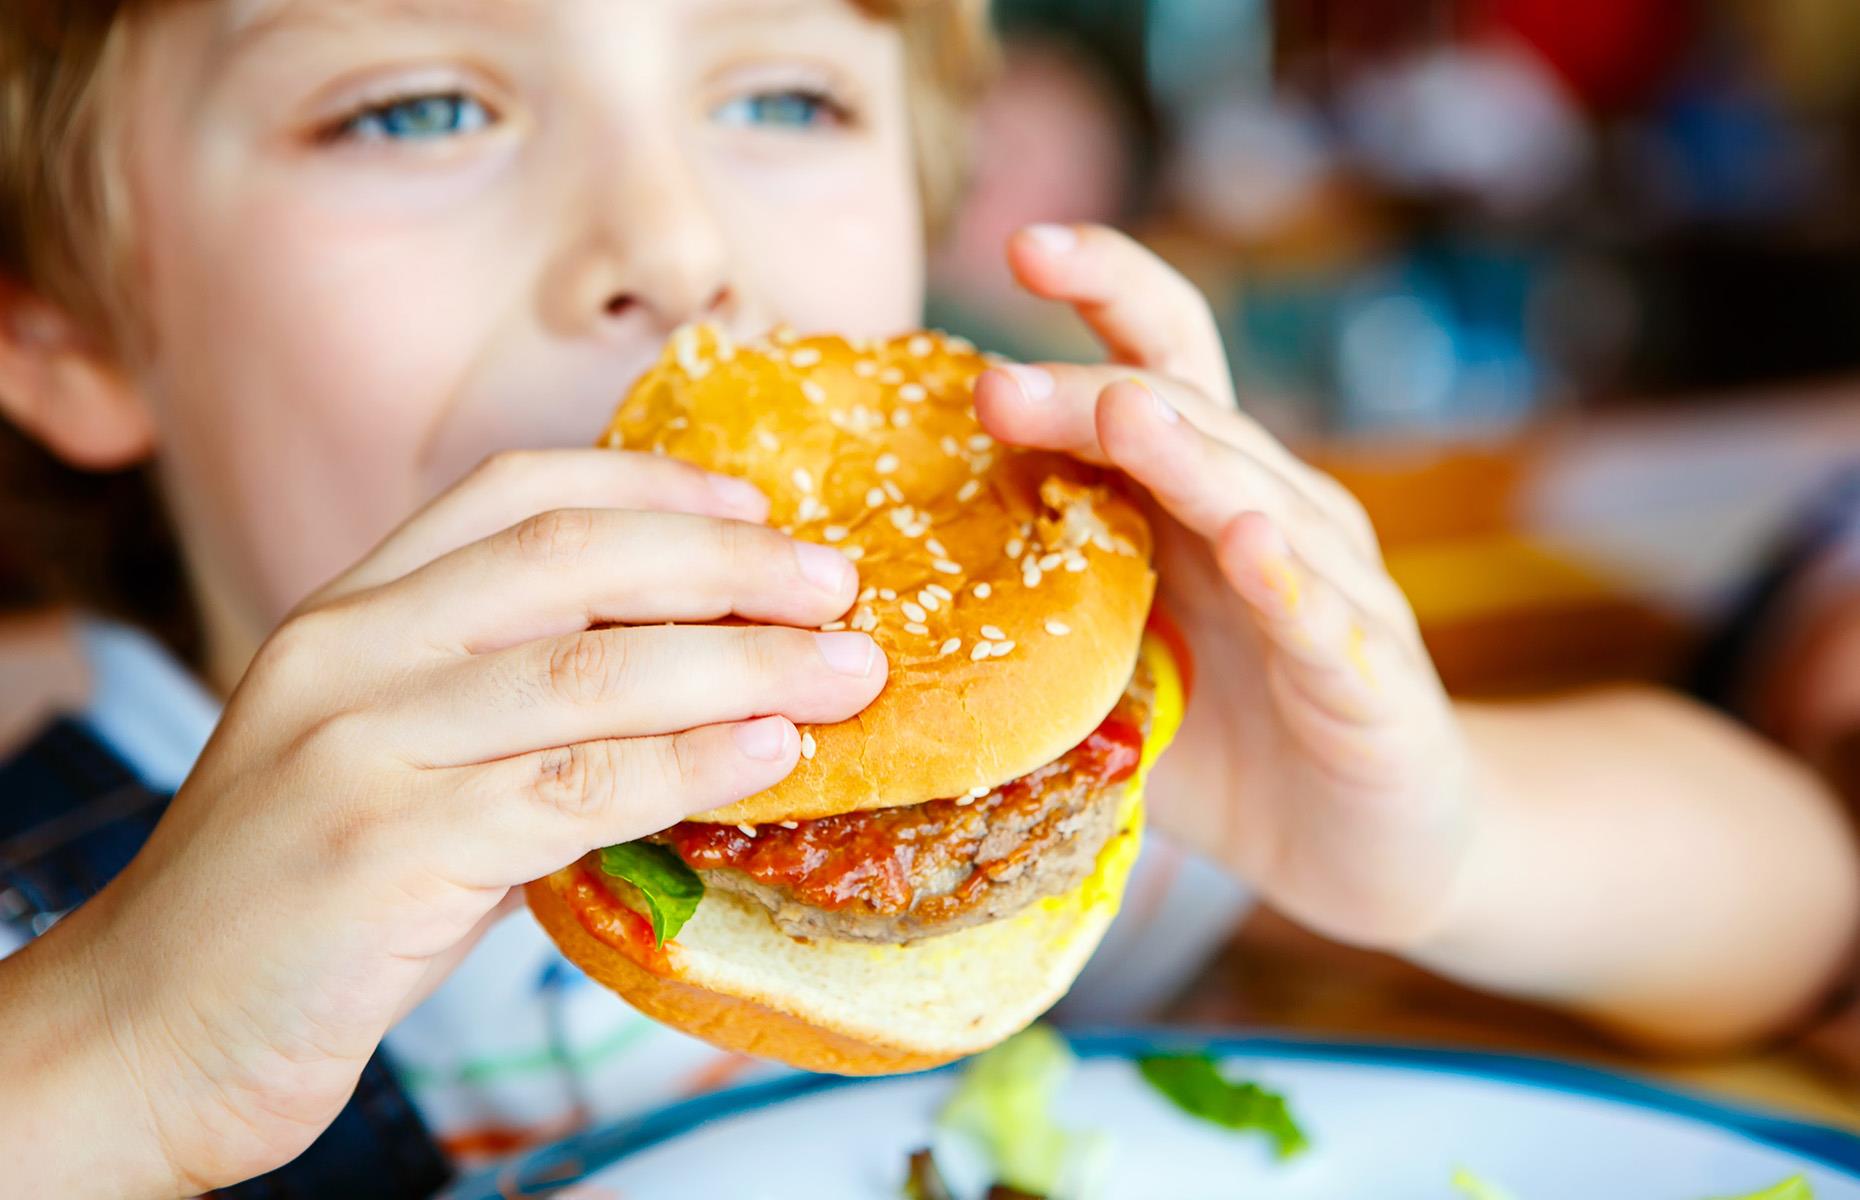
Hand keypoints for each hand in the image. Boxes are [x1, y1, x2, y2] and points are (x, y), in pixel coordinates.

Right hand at [17, 449, 885, 1196]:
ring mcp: (358, 747)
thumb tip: (691, 695)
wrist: (141, 1036)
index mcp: (349, 615)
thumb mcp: (393, 769)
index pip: (512, 494)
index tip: (757, 509)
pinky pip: (572, 789)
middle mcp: (349, 655)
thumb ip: (508, 719)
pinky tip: (770, 753)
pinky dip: (688, 764)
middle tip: (841, 587)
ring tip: (849, 672)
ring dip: (743, 663)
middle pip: (571, 560)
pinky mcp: (380, 851)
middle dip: (726, 564)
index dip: (650, 485)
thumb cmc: (295, 907)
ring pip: (590, 672)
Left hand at [974, 224, 1469, 948]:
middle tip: (996, 385)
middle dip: (1090, 393)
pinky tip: (1248, 545)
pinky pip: (1324, 621)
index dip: (1106, 291)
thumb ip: (1039, 612)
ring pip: (1259, 499)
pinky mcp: (1371, 679)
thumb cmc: (1230, 743)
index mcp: (1204, 500)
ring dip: (1187, 457)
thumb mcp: (1114, 668)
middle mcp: (1275, 518)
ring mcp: (1331, 592)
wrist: (1371, 849)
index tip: (1020, 245)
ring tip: (1121, 416)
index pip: (1159, 364)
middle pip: (1187, 420)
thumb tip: (881, 590)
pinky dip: (1289, 582)